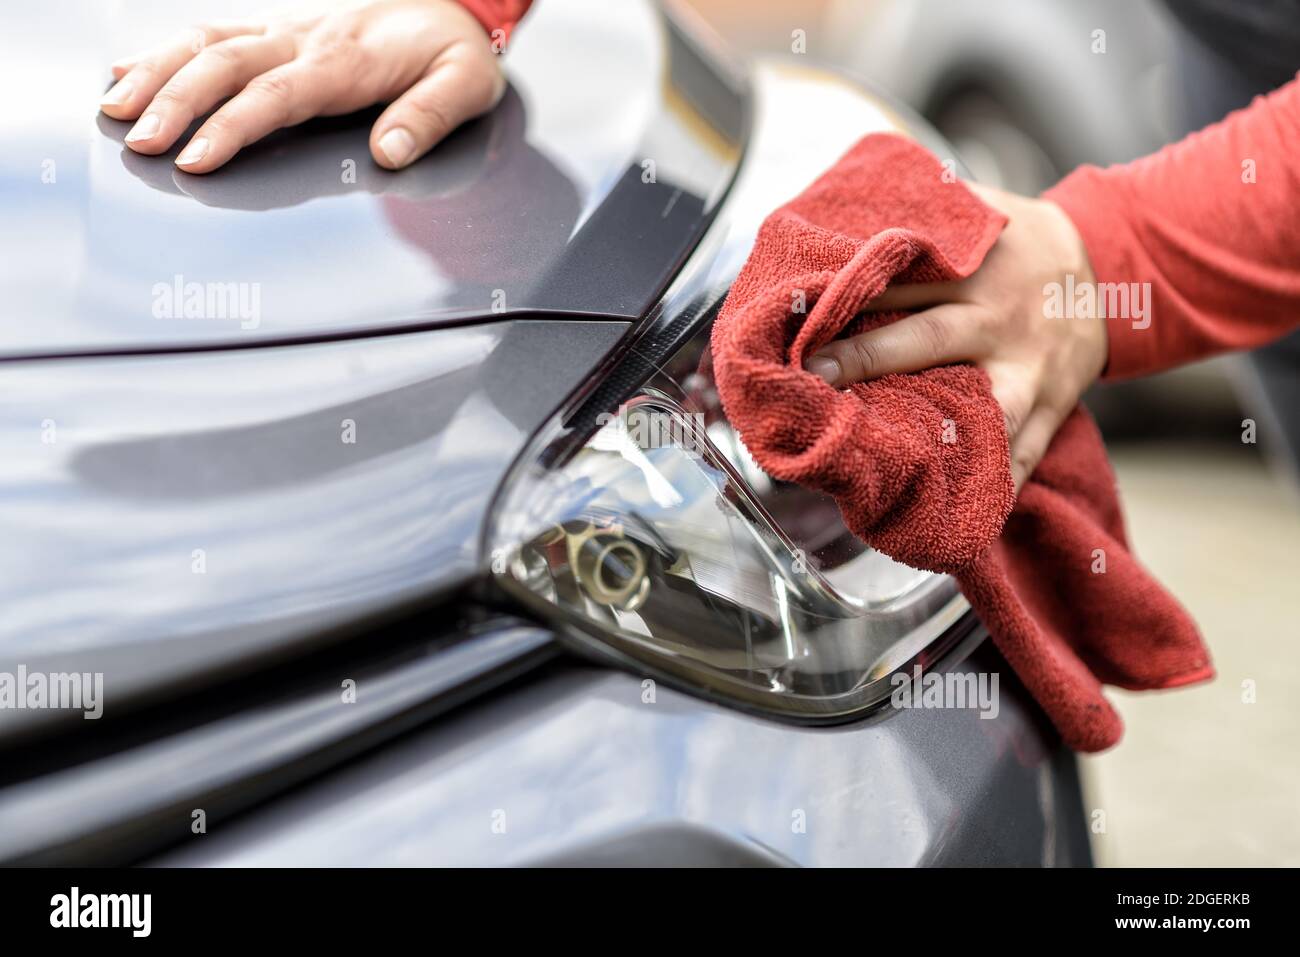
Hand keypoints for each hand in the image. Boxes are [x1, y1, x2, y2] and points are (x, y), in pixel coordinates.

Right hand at [99, 0, 504, 172]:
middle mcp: (306, 39)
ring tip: (115, 110)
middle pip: (225, 66)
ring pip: (207, 42)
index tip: (196, 159)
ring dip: (156, 73)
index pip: (276, 95)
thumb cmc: (456, 50)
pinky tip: (127, 69)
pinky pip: (214, 32)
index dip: (232, 127)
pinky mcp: (278, 29)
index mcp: (346, 60)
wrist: (456, 2)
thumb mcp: (466, 84)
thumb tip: (388, 153)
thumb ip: (429, 118)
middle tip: (140, 144)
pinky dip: (165, 50)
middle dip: (176, 104)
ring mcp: (286, 30)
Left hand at [805, 183, 1107, 488]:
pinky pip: (1024, 457)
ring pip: (982, 409)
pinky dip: (995, 490)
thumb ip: (919, 210)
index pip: (904, 277)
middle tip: (816, 376)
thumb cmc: (1020, 242)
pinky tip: (958, 523)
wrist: (1113, 268)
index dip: (851, 292)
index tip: (800, 311)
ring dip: (932, 438)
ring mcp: (1030, 369)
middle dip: (870, 358)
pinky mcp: (1052, 408)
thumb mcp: (978, 210)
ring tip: (878, 465)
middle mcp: (1000, 319)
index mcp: (977, 268)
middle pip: (930, 339)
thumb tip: (835, 209)